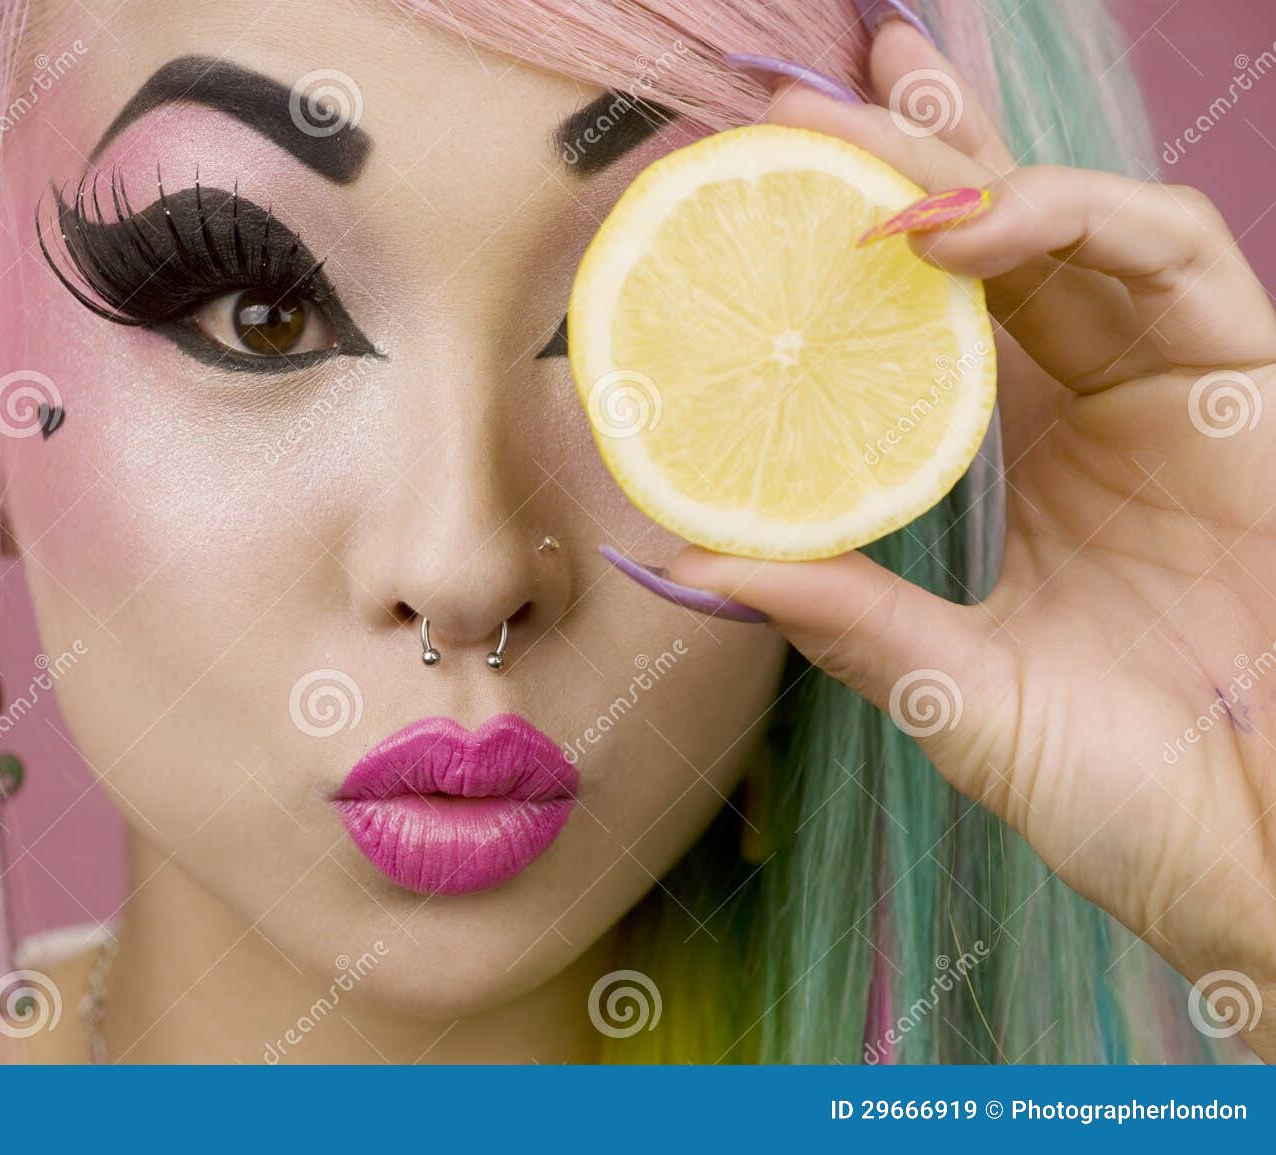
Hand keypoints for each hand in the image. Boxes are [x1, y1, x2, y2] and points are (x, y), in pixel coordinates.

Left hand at [673, 22, 1275, 1059]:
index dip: (859, 247)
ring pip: (1071, 222)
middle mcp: (1092, 407)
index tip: (758, 195)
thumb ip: (845, 619)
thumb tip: (688, 565)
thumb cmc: (1124, 794)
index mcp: (1024, 463)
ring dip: (962, 170)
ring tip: (846, 149)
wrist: (1254, 854)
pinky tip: (955, 231)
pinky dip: (1065, 219)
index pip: (930, 319)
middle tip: (794, 104)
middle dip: (902, 156)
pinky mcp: (1246, 384)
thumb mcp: (953, 691)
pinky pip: (1168, 253)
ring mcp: (1171, 388)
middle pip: (995, 244)